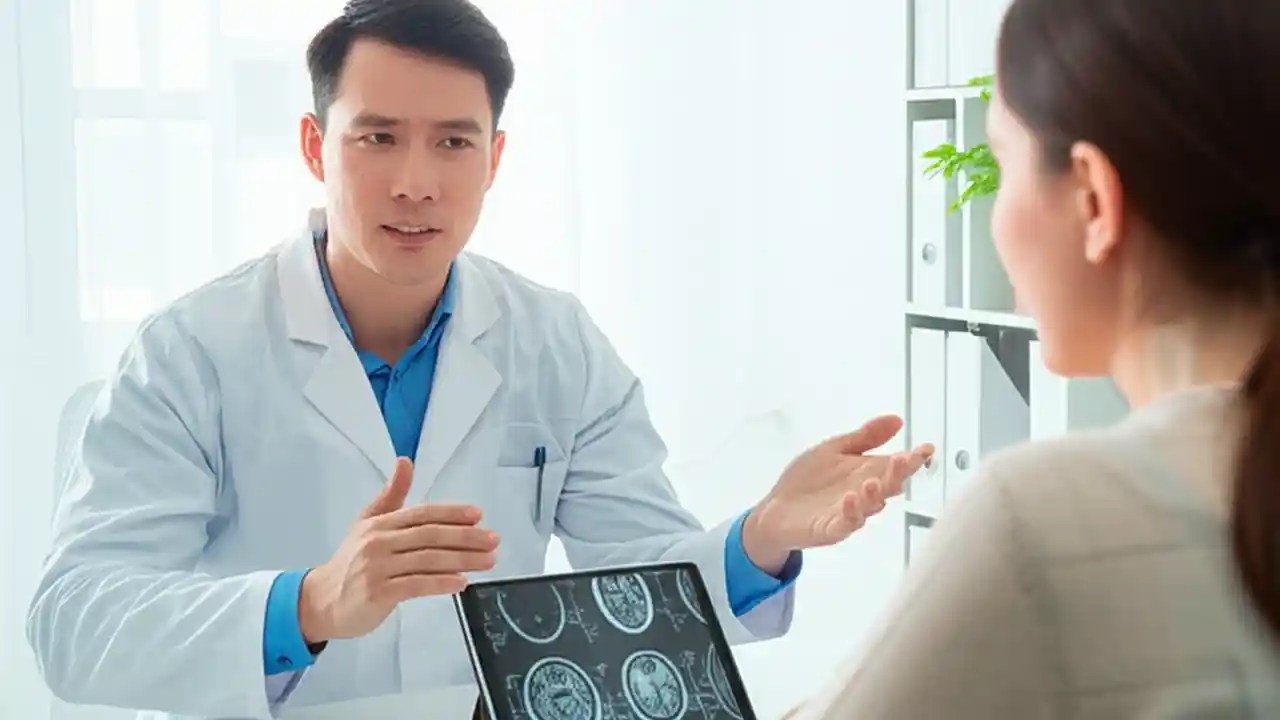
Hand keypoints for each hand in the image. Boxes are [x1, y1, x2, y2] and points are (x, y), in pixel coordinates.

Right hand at [298, 457, 498, 643]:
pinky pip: (416, 585)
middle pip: (430, 536)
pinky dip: (441, 583)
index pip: (422, 514)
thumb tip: (405, 461)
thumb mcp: (367, 523)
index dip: (452, 513)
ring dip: (462, 560)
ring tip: (488, 561)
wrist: (321, 601)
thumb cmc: (350, 562)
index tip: (478, 515)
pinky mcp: (378, 593)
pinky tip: (461, 582)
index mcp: (380, 523)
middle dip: (466, 537)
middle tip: (493, 540)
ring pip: (428, 560)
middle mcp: (379, 542)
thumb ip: (391, 495)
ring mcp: (378, 568)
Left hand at [742, 415, 933, 572]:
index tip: (926, 448)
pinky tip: (851, 499)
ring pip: (869, 507)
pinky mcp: (830, 529)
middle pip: (887, 486)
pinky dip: (851, 513)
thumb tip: (897, 419)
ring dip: (874, 495)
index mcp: (867, 473)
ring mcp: (848, 514)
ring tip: (873, 481)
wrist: (775, 508)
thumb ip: (865, 437)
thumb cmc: (808, 479)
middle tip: (906, 460)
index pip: (895, 466)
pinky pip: (845, 524)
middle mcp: (863, 494)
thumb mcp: (835, 449)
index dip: (912, 459)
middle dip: (898, 474)